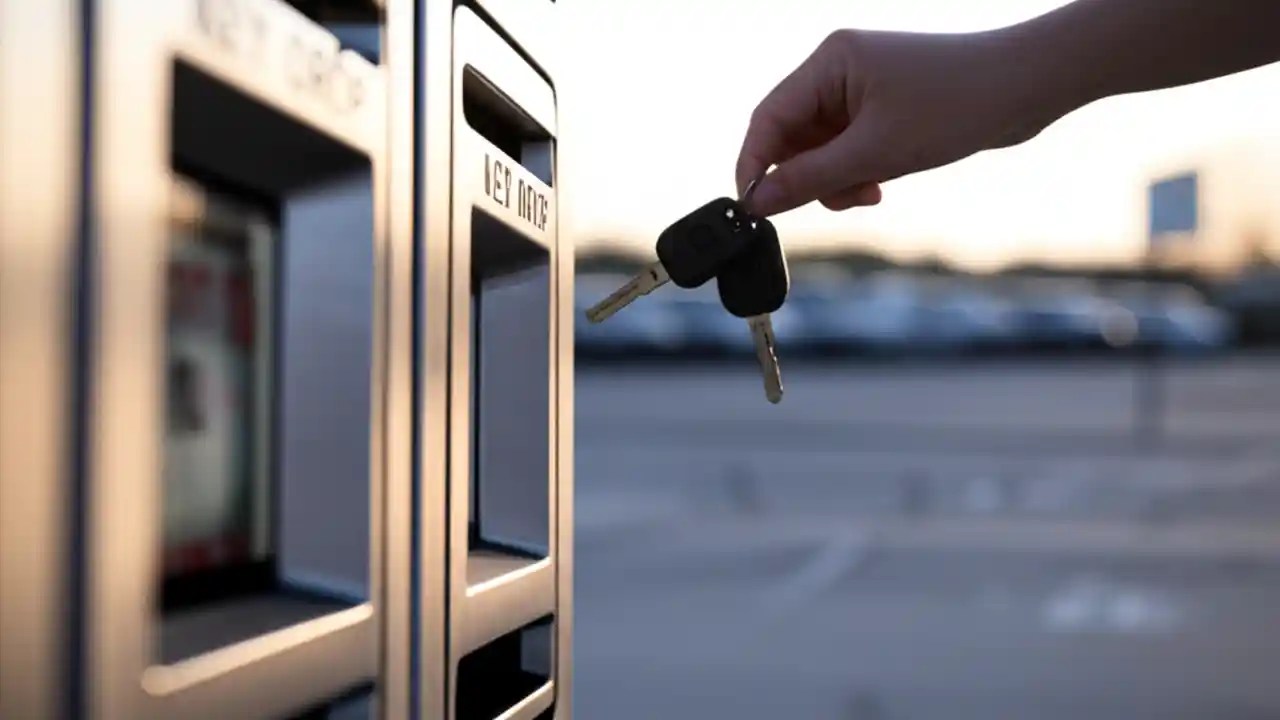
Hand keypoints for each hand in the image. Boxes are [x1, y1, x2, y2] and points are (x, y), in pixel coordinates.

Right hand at [736, 28, 1066, 216]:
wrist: (1030, 87)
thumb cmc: (958, 105)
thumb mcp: (875, 153)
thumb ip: (809, 179)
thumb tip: (757, 201)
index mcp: (829, 62)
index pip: (767, 119)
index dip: (754, 167)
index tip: (752, 210)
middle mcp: (839, 69)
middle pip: (792, 137)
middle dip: (809, 177)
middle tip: (839, 201)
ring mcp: (862, 88)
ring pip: (820, 149)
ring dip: (836, 180)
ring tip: (871, 192)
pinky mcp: (883, 107)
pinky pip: (848, 148)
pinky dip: (857, 172)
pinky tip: (882, 182)